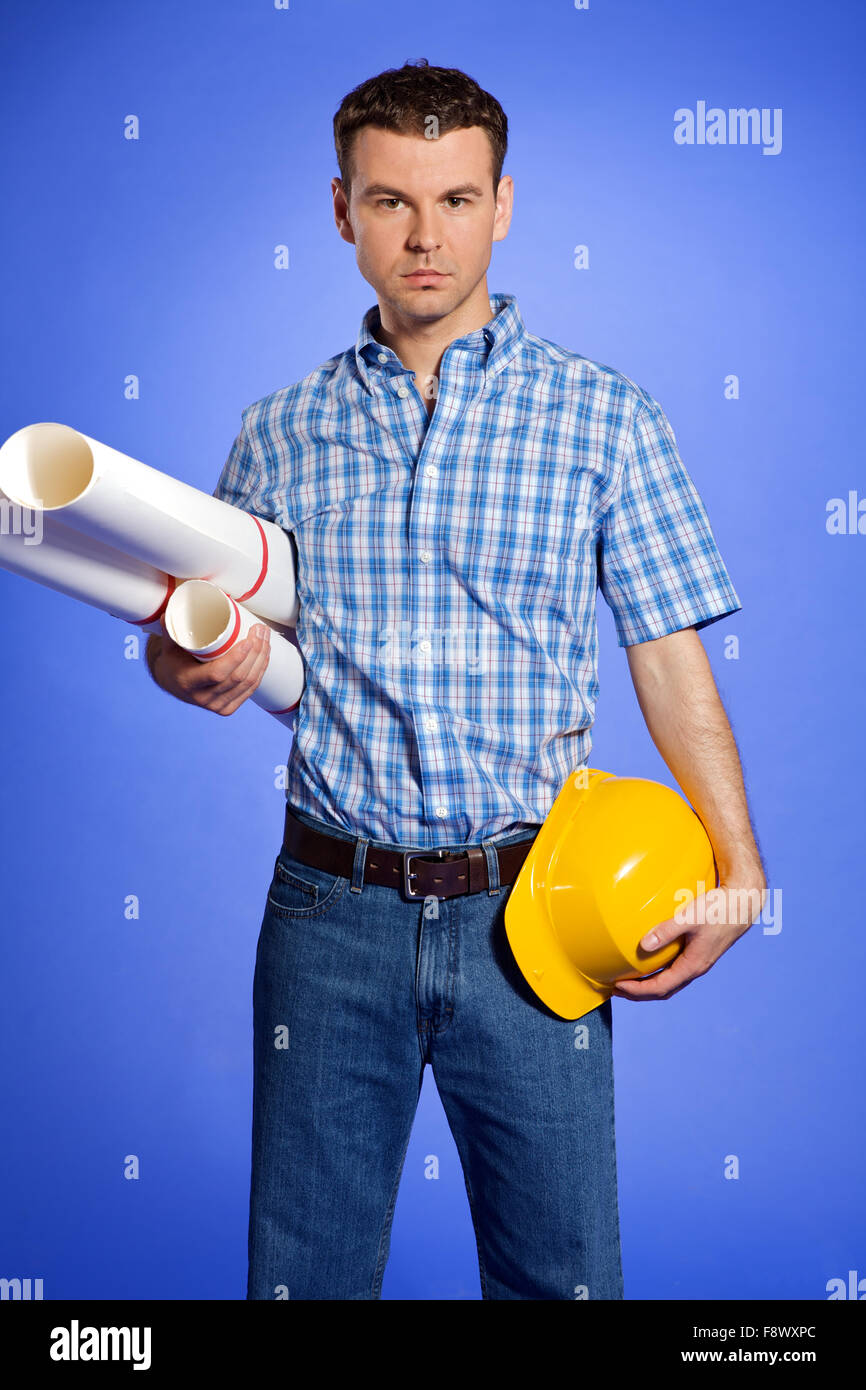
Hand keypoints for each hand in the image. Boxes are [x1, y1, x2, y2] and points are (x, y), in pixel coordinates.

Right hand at [151, 617, 271, 715]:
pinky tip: (265, 655)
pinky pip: (250, 689)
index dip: (236, 658)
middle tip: (260, 630)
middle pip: (238, 677)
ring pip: (248, 683)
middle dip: (255, 652)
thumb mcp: (170, 645)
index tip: (248, 639)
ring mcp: (217, 706)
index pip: (217, 673)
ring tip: (265, 637)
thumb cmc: (173, 660)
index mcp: (188, 682)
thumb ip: (172, 629)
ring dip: (261, 659)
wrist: (173, 684)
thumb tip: (172, 610)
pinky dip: (260, 670)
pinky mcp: (228, 707)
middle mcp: (204, 698)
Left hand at [609, 876, 766, 1001]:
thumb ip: (666, 930)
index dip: (637, 991)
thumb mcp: (690, 917)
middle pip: (664, 991)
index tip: (617, 987)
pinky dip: (658, 972)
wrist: (742, 903)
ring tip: (629, 980)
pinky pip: (675, 970)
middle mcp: (695, 968)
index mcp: (693, 965)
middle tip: (616, 990)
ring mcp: (698, 961)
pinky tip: (649, 961)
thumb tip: (643, 945)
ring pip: (670, 982)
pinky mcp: (699, 952)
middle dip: (640, 993)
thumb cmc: (717, 909)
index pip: (660, 987)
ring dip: (649, 984)